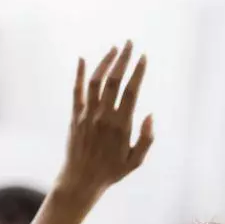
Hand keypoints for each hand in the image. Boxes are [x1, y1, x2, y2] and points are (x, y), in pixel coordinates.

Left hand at [30, 41, 153, 223]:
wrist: (81, 180)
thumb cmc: (112, 171)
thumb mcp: (136, 161)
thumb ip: (146, 139)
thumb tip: (150, 115)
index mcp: (121, 125)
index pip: (131, 92)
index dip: (137, 72)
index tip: (144, 57)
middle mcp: (103, 116)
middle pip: (113, 80)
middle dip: (123, 59)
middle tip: (130, 43)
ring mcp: (87, 114)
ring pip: (95, 81)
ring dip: (105, 62)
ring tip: (114, 49)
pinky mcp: (75, 116)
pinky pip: (77, 91)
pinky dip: (79, 74)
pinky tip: (82, 59)